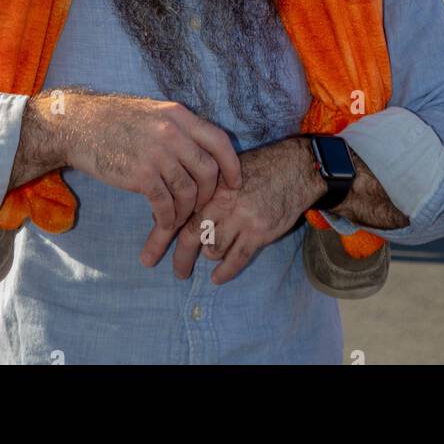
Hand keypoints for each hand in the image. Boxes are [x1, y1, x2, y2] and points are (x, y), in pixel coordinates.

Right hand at [58, 93, 241, 241]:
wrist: (78, 125)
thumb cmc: (115, 121)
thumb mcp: (153, 114)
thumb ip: (178, 129)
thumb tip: (201, 153)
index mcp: (178, 115)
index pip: (219, 140)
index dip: (232, 165)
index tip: (234, 183)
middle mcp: (172, 132)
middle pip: (208, 171)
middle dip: (209, 196)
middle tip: (199, 207)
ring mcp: (157, 154)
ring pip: (188, 192)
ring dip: (186, 212)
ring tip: (176, 219)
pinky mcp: (141, 175)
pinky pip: (165, 205)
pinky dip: (167, 220)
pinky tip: (162, 225)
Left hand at [143, 137, 323, 283]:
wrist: (296, 167)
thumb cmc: (259, 166)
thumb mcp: (225, 168)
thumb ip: (198, 189)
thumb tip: (163, 211)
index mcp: (211, 183)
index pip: (180, 212)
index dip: (160, 235)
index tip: (148, 255)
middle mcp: (223, 201)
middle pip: (192, 235)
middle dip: (180, 258)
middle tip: (177, 273)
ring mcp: (242, 218)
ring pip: (213, 248)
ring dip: (207, 255)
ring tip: (206, 257)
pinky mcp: (259, 232)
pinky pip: (237, 259)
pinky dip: (225, 271)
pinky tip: (216, 278)